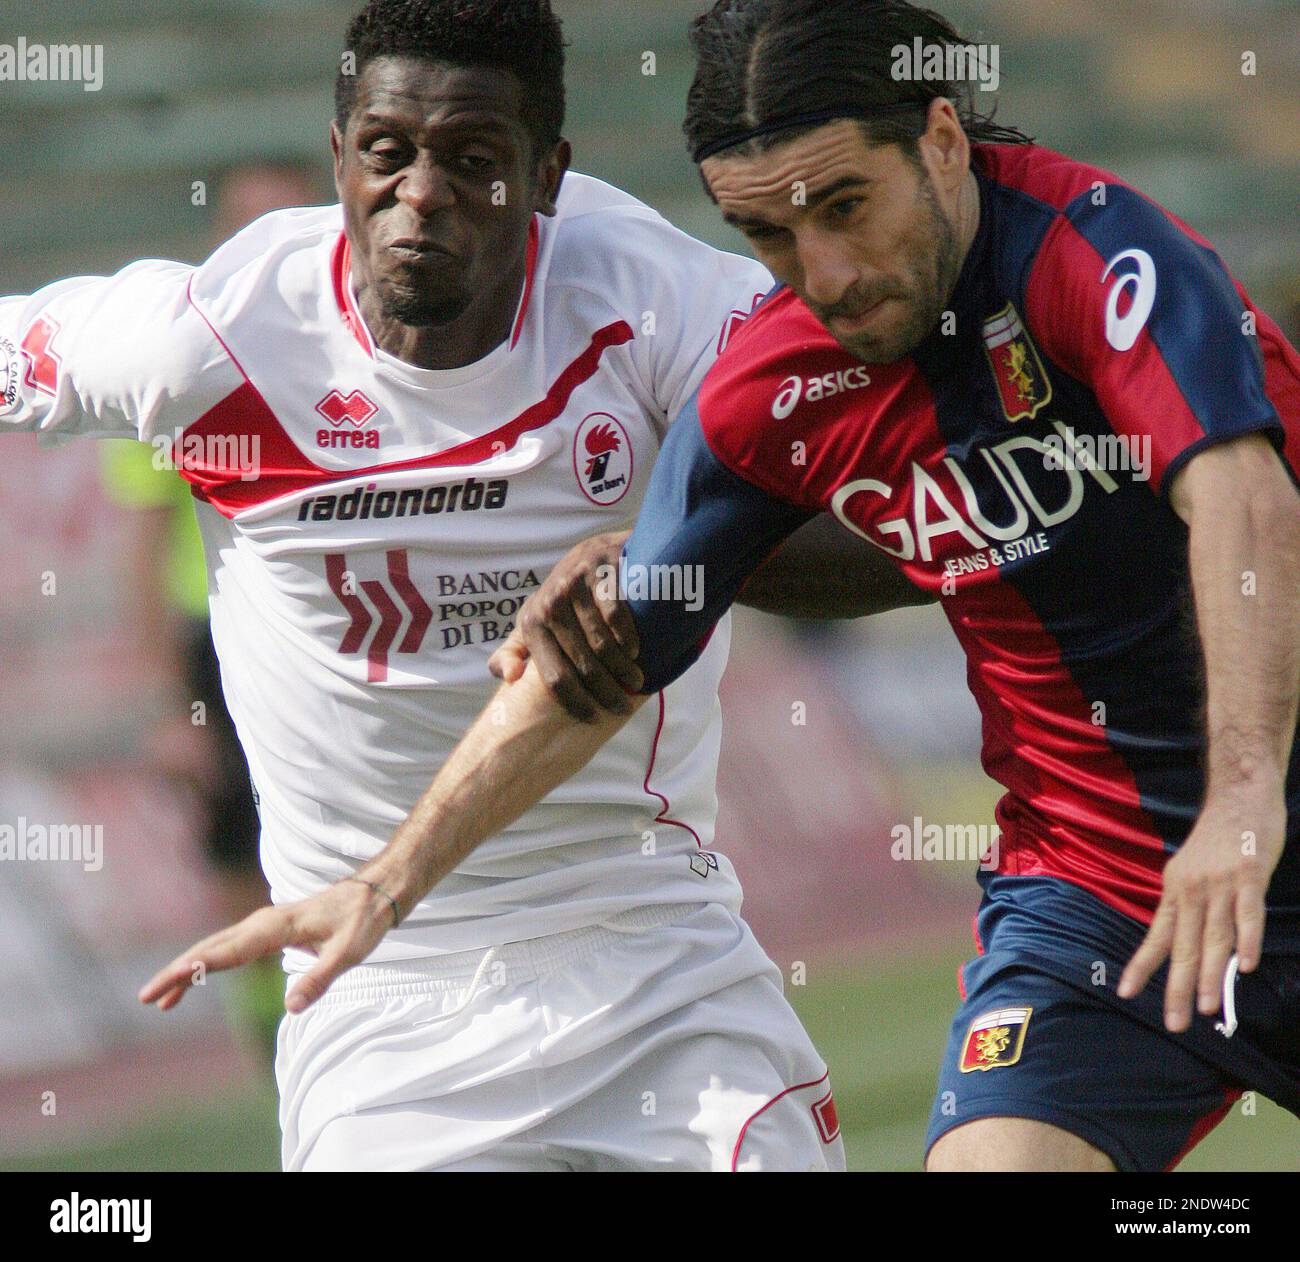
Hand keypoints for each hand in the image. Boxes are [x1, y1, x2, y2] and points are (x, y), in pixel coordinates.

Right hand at [138, 878, 396, 1015]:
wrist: (376, 891)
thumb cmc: (363, 920)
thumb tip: (290, 1009)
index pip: (228, 950)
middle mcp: (264, 922)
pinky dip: (208, 964)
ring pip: (216, 948)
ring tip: (161, 1000)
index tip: (169, 981)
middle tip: (147, 997)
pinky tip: (194, 982)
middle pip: (212, 948)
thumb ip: (320, 979)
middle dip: (178, 971)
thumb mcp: (349, 953)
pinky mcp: (269, 931)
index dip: (197, 967)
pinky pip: (230, 948)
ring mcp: (264, 925)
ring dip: (188, 970)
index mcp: (278, 925)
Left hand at [488, 530, 642, 720]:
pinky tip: (635, 651)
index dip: (575, 702)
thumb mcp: (532, 623)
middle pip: (583, 664)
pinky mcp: (600, 571)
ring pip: (602, 644)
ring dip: (622, 669)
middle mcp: (549, 604)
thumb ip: (512, 652)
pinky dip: (627, 638)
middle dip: (606, 692)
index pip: (554, 676)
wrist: (590, 555)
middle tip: (622, 706)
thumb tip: (508, 678)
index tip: (593, 718)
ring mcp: (575, 585)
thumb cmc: (561, 600)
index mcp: (531, 623)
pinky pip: (616, 615)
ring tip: (635, 682)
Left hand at [1118, 787, 1284, 1029]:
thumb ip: (1193, 909)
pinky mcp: (1249, 875)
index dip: (1141, 966)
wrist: (1239, 795)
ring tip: (1204, 1008)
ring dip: (1209, 974)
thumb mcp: (1192, 873)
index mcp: (1174, 891)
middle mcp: (1191, 890)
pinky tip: (1245, 967)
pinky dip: (1247, 940)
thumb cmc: (1218, 840)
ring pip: (1213, 936)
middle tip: (1173, 1022)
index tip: (1124, 994)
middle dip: (1176, 986)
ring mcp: (1220, 884)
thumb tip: (1193, 947)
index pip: (1155, 936)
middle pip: (1182, 945)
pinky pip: (1248, 914)